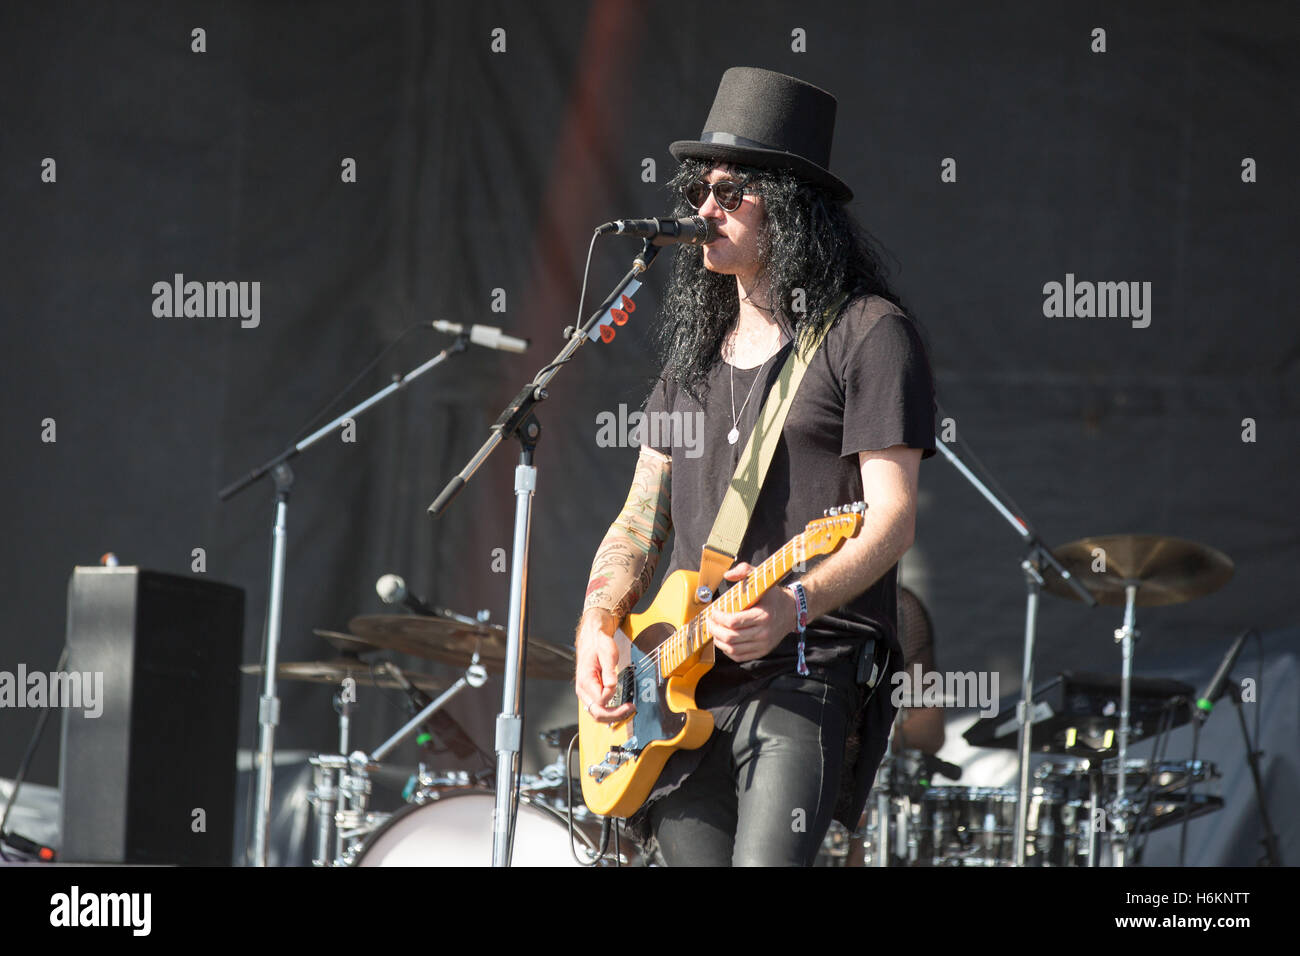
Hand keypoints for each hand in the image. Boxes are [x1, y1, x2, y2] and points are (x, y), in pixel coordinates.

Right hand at [574, 608, 635, 722]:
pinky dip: (610, 711)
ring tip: (628, 710)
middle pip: (597, 713)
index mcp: (585, 681)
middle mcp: (582, 690)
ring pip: (597, 714)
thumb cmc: (599, 645)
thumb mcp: (608, 655)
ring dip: (613, 716)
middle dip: (615, 715)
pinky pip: (599, 708)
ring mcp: (585, 693)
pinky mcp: (591, 693)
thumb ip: (609, 672)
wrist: (592, 639)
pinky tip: (620, 708)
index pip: (600, 701)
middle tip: (631, 709)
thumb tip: (611, 687)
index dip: (614, 701)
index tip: (629, 700)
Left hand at [707, 563, 797, 662]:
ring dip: (718, 640)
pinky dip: (727, 650)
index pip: (733, 622)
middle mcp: (764, 633)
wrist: (792, 611)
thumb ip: (744, 571)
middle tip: (709, 621)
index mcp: (763, 616)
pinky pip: (739, 656)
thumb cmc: (773, 596)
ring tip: (714, 630)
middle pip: (731, 637)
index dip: (718, 617)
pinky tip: (724, 640)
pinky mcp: (761, 651)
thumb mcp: (762, 579)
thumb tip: (727, 575)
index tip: (713, 611)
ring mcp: (763, 644)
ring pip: (733, 649)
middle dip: (714, 629)